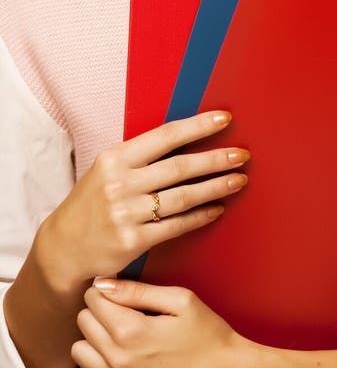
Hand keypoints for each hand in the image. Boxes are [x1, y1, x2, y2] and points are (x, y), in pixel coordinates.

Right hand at [38, 110, 249, 288]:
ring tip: (239, 180)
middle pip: (179, 166)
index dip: (198, 126)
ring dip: (216, 187)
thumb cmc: (94, 203)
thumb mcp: (108, 171)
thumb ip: (141, 157)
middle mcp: (119, 183)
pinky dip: (200, 216)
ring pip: (183, 196)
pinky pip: (176, 225)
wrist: (63, 248)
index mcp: (115, 158)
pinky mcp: (132, 241)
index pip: (165, 136)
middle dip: (216, 159)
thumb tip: (187, 139)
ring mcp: (125, 213)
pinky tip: (217, 209)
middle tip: (242, 154)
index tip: (225, 119)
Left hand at [73, 278, 261, 367]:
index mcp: (131, 331)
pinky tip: (118, 362)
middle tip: (121, 308)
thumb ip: (139, 290)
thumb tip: (106, 283)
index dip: (104, 289)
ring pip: (81, 355)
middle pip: (83, 324)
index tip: (118, 289)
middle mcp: (119, 360)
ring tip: (118, 334)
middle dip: (98, 310)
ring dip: (94, 340)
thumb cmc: (210, 337)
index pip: (93, 300)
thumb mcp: (181, 300)